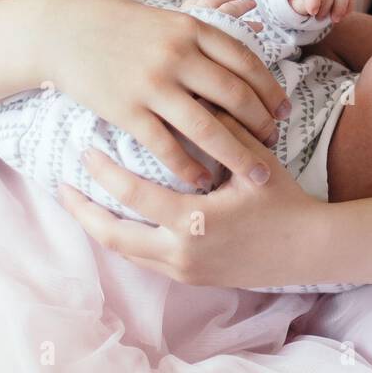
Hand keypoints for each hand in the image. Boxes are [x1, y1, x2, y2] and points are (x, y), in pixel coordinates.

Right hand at [40, 0, 290, 188]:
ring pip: (208, 127)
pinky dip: (189, 167)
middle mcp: (176, 55)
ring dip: (237, 155)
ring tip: (256, 174)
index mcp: (190, 28)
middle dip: (262, 124)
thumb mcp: (162, 16)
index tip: (285, 110)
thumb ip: (197, 32)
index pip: (245, 61)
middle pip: (235, 96)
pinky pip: (166, 146)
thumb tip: (239, 28)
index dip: (270, 89)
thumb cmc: (114, 24)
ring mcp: (152, 84)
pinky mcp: (126, 110)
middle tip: (275, 144)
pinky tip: (202, 181)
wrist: (60, 32)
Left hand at [58, 111, 328, 287]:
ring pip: (125, 253)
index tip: (86, 150)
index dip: (105, 173)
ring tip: (78, 203)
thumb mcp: (254, 162)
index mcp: (196, 221)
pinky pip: (143, 260)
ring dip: (99, 228)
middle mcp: (183, 252)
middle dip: (83, 212)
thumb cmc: (284, 200)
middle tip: (61, 186)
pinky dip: (123, 239)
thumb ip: (221, 129)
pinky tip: (112, 219)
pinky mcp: (190, 278)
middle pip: (114, 236)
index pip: (134, 196)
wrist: (310, 251)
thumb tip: (189, 94)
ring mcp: (185, 271)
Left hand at [286, 0, 354, 21]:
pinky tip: (345, 12)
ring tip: (336, 18)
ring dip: (342, 4)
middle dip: (329, 6)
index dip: (313, 2)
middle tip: (322, 19)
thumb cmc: (292, 4)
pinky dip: (350, 0)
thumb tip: (315, 4)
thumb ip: (300, 6)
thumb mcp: (290, 8)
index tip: (313, 13)